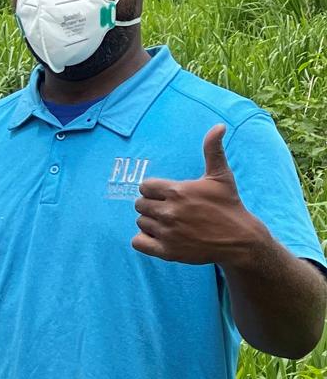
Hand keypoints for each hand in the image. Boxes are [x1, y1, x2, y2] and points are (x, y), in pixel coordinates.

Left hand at [133, 125, 267, 266]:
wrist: (239, 239)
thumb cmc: (229, 205)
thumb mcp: (221, 176)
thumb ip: (213, 150)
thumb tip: (218, 126)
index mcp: (177, 191)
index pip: (144, 187)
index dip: (153, 190)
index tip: (168, 194)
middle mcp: (169, 211)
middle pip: (139, 204)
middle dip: (151, 205)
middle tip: (169, 209)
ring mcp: (167, 232)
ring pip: (140, 222)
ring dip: (150, 222)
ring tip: (170, 223)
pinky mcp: (166, 251)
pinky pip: (138, 242)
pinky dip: (144, 240)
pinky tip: (159, 237)